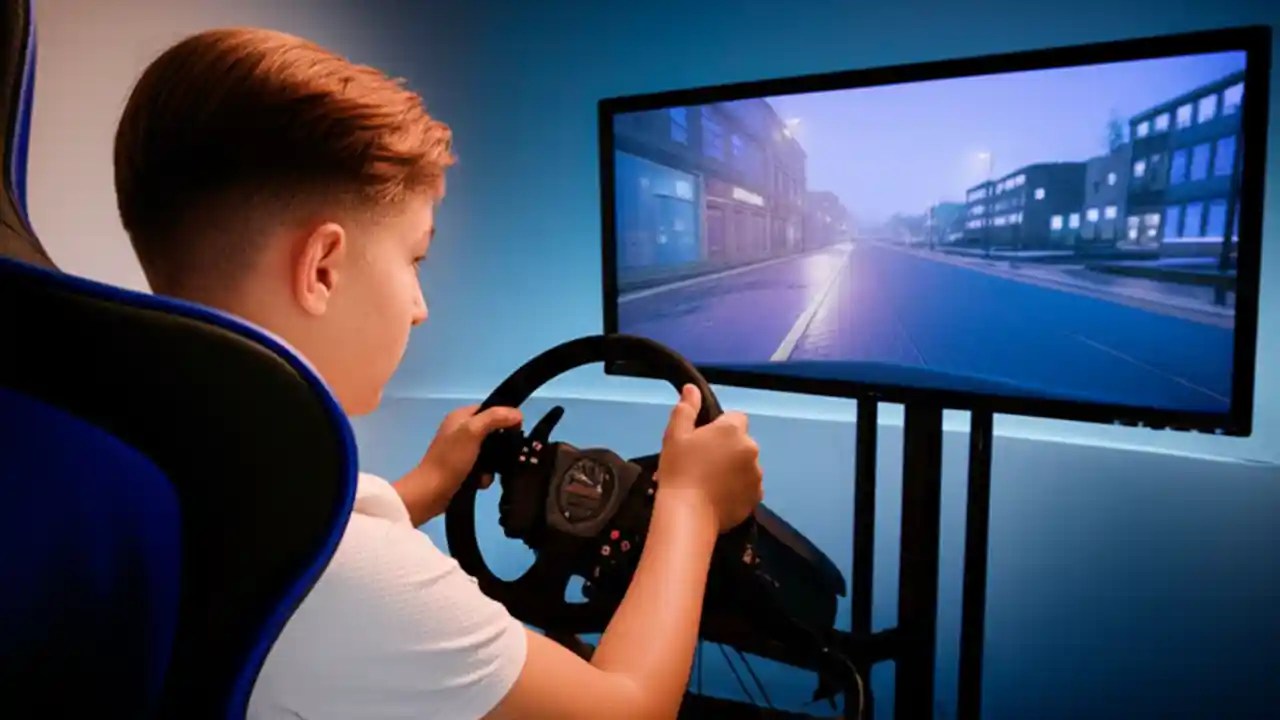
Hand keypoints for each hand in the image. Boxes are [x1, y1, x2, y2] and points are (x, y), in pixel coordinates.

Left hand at [396, 404, 522, 525]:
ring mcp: (461, 450)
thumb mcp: (473, 432)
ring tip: (489, 472)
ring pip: (490, 452)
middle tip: (506, 454)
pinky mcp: (463, 468)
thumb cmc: (451, 459)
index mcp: (461, 416)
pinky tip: (481, 482)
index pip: (490, 409)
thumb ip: (495, 418)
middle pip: (492, 431)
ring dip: (494, 463)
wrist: (431, 492)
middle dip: (501, 445)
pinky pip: (483, 467)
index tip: (517, 430)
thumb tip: (518, 414)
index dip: (505, 417)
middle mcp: (461, 430)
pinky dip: (485, 475)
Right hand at [655, 384, 762, 532]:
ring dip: (735, 468)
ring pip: (746, 464)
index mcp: (733, 430)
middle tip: (704, 463)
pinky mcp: (757, 497)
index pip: (735, 417)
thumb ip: (686, 409)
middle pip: (742, 442)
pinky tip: (720, 497)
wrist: (688, 514)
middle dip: (728, 448)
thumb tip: (692, 388)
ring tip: (711, 483)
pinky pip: (749, 486)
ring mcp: (757, 474)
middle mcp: (751, 448)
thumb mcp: (675, 435)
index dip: (719, 427)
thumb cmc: (679, 470)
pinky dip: (738, 489)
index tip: (703, 441)